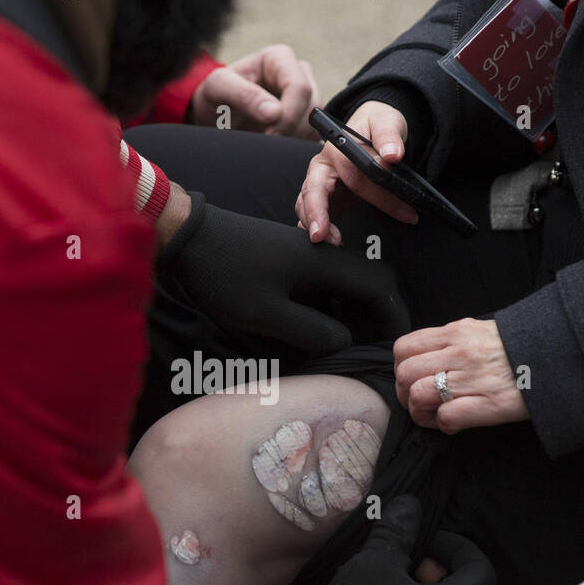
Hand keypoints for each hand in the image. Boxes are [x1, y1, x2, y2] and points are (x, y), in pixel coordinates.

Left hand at [158, 192, 408, 353]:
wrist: (189, 235)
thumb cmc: (226, 275)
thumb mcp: (267, 314)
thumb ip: (312, 331)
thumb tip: (344, 341)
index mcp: (325, 263)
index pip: (380, 288)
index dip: (393, 319)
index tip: (394, 347)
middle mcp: (323, 253)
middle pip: (369, 282)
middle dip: (378, 315)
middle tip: (373, 348)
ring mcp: (305, 252)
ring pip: (346, 282)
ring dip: (353, 311)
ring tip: (349, 345)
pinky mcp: (288, 257)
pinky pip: (324, 281)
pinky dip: (332, 304)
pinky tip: (318, 327)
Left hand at [189, 44, 321, 138]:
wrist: (216, 113)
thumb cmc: (216, 95)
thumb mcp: (219, 88)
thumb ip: (244, 95)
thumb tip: (274, 112)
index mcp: (279, 58)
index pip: (299, 88)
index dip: (288, 116)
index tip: (270, 135)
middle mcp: (297, 72)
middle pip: (311, 106)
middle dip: (291, 130)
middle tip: (267, 143)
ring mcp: (304, 95)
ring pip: (315, 122)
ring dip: (295, 139)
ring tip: (268, 143)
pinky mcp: (305, 116)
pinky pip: (313, 134)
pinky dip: (297, 145)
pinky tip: (278, 146)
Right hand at [295, 99, 417, 244]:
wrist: (371, 130)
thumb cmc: (376, 126)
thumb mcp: (387, 122)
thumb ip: (389, 136)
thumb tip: (392, 154)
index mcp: (336, 149)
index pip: (353, 175)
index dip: (374, 195)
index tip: (393, 211)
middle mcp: (323, 168)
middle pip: (312, 192)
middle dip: (315, 214)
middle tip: (321, 236)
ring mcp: (320, 185)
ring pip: (306, 206)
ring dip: (314, 225)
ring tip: (333, 243)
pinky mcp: (324, 200)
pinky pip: (312, 216)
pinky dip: (318, 230)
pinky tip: (330, 243)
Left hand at [394, 318, 529, 432]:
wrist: (560, 355)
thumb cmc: (519, 346)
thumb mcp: (481, 331)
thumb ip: (451, 341)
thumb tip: (425, 357)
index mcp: (456, 333)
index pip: (404, 348)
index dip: (400, 368)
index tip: (411, 380)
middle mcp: (460, 353)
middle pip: (405, 374)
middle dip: (405, 394)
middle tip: (420, 403)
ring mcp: (473, 379)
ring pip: (419, 394)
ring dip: (421, 412)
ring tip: (434, 416)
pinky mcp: (489, 404)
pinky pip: (447, 417)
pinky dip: (444, 425)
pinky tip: (454, 424)